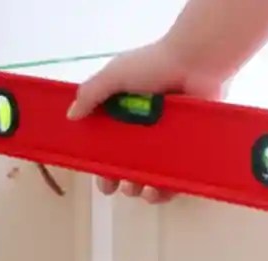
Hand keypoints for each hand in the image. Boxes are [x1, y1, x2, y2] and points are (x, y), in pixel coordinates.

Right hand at [66, 41, 227, 203]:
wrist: (197, 64)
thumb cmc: (154, 66)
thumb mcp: (114, 74)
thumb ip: (90, 93)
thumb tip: (71, 117)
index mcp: (126, 115)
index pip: (109, 148)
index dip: (102, 164)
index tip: (97, 175)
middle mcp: (146, 131)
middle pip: (130, 167)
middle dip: (121, 182)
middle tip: (119, 186)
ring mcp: (169, 142)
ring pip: (153, 176)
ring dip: (142, 190)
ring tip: (139, 189)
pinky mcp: (190, 150)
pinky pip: (178, 178)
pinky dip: (167, 189)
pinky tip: (157, 190)